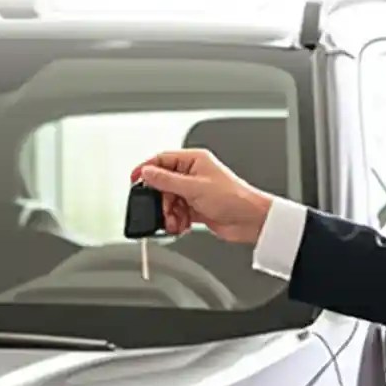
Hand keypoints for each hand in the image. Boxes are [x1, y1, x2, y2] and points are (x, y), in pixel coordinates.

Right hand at [129, 149, 274, 243]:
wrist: (250, 220)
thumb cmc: (233, 198)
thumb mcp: (194, 188)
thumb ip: (167, 181)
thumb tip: (147, 173)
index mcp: (194, 161)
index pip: (162, 160)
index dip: (146, 169)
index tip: (135, 180)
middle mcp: (193, 174)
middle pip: (163, 184)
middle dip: (161, 200)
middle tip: (161, 211)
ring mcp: (194, 192)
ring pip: (169, 201)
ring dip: (168, 214)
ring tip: (174, 222)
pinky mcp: (197, 208)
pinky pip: (178, 213)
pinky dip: (176, 221)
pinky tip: (180, 226)